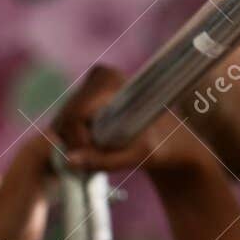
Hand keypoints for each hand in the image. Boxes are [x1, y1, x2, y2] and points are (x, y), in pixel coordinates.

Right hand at [49, 63, 210, 176]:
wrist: (176, 142)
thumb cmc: (163, 147)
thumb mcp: (136, 156)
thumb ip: (103, 160)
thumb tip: (69, 161)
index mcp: (112, 80)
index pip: (76, 113)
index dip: (77, 142)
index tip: (89, 161)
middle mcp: (98, 76)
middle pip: (66, 117)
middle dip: (73, 144)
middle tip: (91, 164)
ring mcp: (91, 85)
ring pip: (64, 122)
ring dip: (73, 144)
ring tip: (94, 159)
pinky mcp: (88, 98)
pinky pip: (68, 123)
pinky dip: (74, 141)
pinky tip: (91, 152)